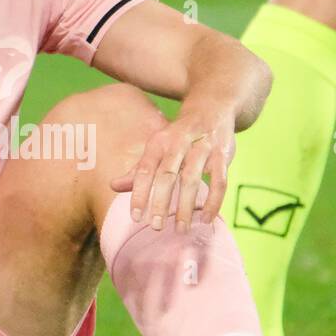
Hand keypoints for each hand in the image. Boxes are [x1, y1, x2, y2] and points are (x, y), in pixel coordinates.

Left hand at [110, 108, 235, 232]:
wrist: (212, 105)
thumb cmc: (179, 136)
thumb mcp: (157, 147)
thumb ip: (138, 169)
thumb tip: (112, 186)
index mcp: (159, 141)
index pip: (145, 170)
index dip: (139, 193)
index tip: (136, 217)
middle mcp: (179, 142)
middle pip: (167, 175)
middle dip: (161, 202)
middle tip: (156, 227)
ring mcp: (203, 147)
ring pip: (192, 179)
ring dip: (186, 206)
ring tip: (181, 229)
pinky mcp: (223, 155)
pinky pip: (219, 181)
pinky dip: (213, 201)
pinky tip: (206, 219)